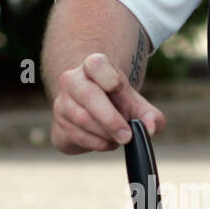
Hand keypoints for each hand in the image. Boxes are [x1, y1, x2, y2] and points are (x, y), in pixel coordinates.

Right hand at [50, 53, 165, 154]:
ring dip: (107, 134)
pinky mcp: (58, 125)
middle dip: (110, 119)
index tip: (117, 86)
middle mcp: (72, 81)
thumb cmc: (117, 103)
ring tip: (121, 138)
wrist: (92, 110)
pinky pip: (78, 137)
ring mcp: (62, 103)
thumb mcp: (137, 105)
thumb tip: (150, 129)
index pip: (96, 64)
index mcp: (93, 66)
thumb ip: (151, 116)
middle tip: (128, 136)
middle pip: (89, 95)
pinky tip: (108, 142)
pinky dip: (98, 144)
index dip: (106, 75)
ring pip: (83, 119)